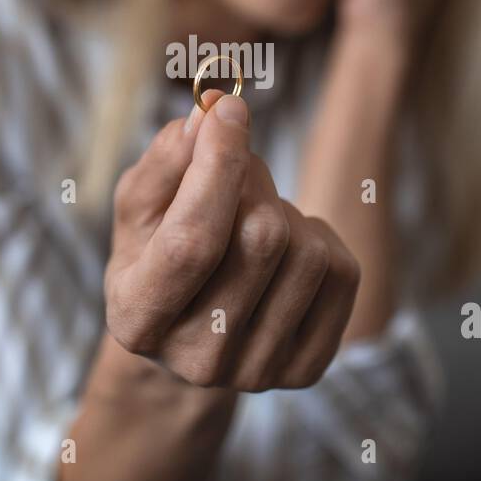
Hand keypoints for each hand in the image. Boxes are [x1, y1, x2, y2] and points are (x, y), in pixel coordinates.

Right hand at [104, 88, 361, 390]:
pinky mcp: (307, 369)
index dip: (217, 164)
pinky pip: (342, 273)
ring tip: (254, 217)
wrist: (187, 337)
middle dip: (253, 177)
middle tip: (238, 164)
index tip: (230, 108)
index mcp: (139, 319)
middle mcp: (198, 359)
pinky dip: (317, 238)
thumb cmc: (157, 256)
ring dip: (285, 210)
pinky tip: (285, 249)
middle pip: (261, 238)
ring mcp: (258, 371)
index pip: (193, 239)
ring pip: (307, 251)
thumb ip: (165, 162)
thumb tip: (210, 115)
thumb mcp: (139, 209)